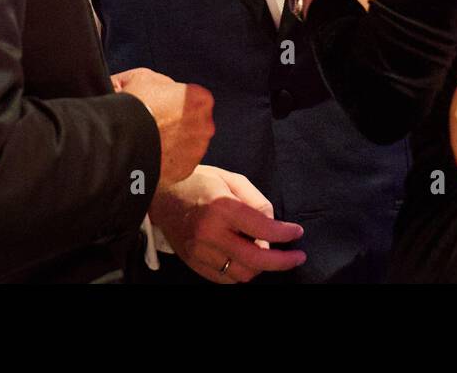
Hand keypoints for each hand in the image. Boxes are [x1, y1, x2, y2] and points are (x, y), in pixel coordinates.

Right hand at [114, 68, 213, 186]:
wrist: (123, 140)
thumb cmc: (133, 105)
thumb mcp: (143, 77)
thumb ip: (160, 82)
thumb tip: (159, 88)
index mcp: (200, 99)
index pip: (190, 98)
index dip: (171, 101)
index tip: (158, 106)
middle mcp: (206, 125)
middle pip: (191, 122)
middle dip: (175, 124)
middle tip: (153, 124)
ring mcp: (197, 150)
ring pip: (186, 145)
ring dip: (172, 143)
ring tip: (149, 141)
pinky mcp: (185, 170)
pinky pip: (177, 164)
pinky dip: (167, 162)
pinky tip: (150, 155)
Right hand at [150, 165, 305, 283]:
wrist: (159, 193)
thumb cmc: (197, 181)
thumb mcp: (231, 179)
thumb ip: (255, 200)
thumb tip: (272, 224)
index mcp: (221, 207)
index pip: (262, 229)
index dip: (285, 234)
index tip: (297, 233)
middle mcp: (210, 233)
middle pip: (255, 261)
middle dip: (282, 262)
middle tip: (297, 257)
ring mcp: (199, 251)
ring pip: (241, 274)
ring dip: (260, 268)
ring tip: (267, 253)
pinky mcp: (192, 262)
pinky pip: (224, 279)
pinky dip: (240, 272)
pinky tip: (247, 260)